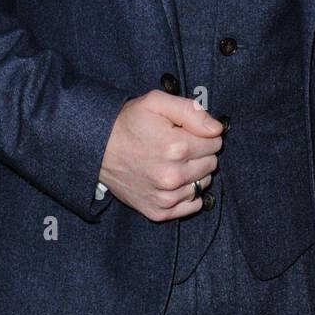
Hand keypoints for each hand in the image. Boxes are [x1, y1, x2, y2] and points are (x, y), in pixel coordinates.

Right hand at [98, 90, 223, 221]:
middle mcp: (172, 176)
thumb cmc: (127, 122)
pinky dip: (187, 193)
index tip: (188, 131)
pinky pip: (192, 205)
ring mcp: (165, 197)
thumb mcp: (157, 102)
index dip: (204, 133)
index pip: (215, 142)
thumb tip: (217, 129)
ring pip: (203, 184)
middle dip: (200, 152)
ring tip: (172, 162)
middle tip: (179, 145)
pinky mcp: (158, 212)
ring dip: (194, 172)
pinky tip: (172, 180)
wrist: (97, 148)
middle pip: (211, 164)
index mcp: (176, 147)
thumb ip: (192, 111)